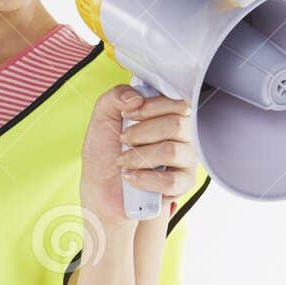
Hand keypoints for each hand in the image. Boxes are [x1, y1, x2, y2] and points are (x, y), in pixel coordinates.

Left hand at [80, 83, 198, 226]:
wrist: (99, 188)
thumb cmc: (106, 153)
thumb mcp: (103, 117)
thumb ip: (115, 96)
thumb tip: (136, 98)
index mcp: (168, 115)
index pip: (176, 102)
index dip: (150, 107)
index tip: (126, 114)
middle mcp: (182, 135)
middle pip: (176, 124)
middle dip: (141, 132)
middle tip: (123, 140)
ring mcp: (185, 160)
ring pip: (172, 151)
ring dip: (139, 156)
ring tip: (123, 162)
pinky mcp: (182, 185)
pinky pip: (172, 181)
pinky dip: (145, 179)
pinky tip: (130, 178)